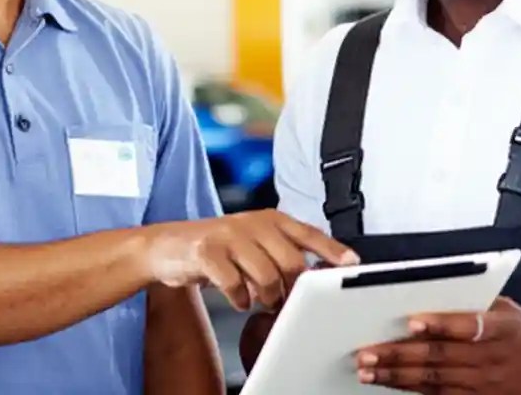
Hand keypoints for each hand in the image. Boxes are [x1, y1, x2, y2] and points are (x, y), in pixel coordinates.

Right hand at [144, 209, 358, 311]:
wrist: (168, 245)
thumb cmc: (219, 248)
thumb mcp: (254, 242)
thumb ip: (283, 253)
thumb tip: (316, 277)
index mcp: (269, 219)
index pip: (309, 233)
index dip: (332, 250)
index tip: (351, 265)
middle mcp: (252, 223)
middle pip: (291, 262)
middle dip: (293, 289)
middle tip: (285, 301)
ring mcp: (229, 236)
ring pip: (266, 276)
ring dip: (267, 297)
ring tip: (260, 299)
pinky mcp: (207, 252)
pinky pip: (235, 285)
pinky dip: (239, 299)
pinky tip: (237, 299)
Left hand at [355, 297, 520, 393]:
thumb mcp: (509, 310)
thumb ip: (475, 302)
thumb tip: (430, 289)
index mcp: (502, 329)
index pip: (469, 326)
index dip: (440, 325)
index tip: (412, 321)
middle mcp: (491, 359)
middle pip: (440, 357)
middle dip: (400, 354)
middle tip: (367, 351)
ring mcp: (483, 385)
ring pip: (433, 380)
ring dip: (397, 375)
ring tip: (368, 369)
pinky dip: (410, 389)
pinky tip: (387, 383)